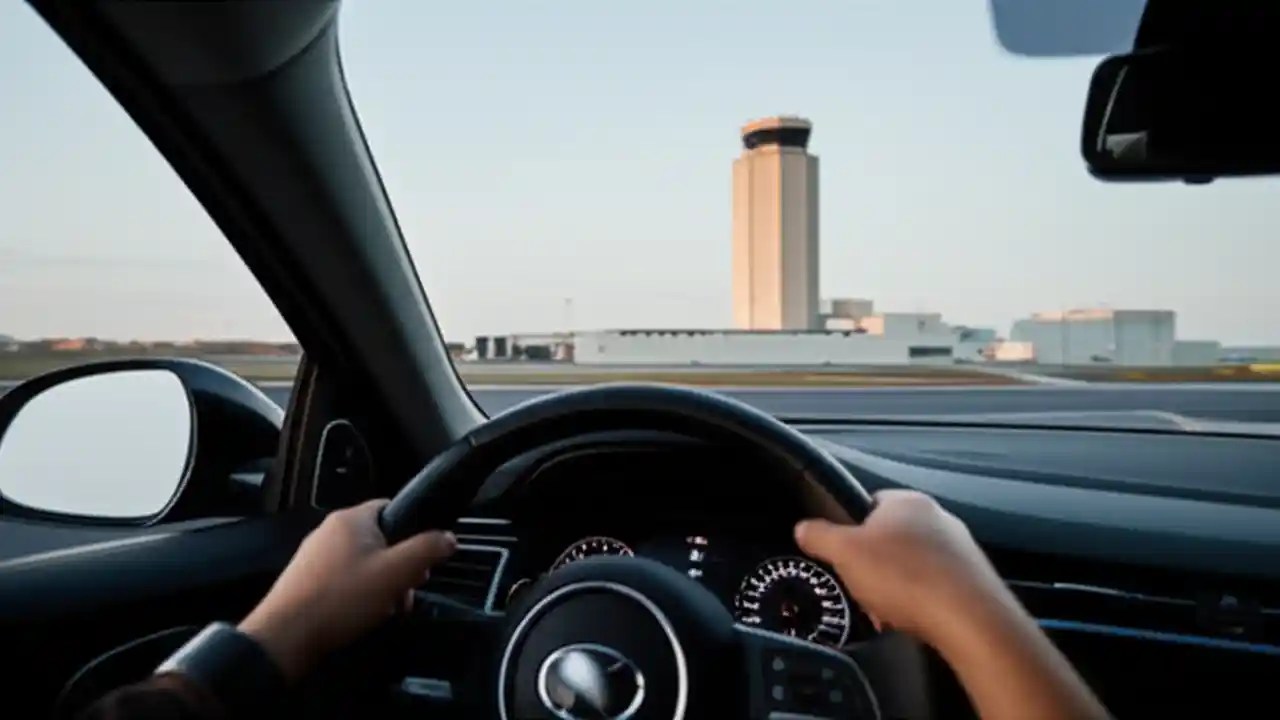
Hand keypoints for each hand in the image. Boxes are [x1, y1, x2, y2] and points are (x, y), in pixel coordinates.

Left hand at [239, 499, 455, 680]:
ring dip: (381, 584)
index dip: (414, 531)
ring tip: (385, 609)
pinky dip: (358, 593)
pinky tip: (361, 615)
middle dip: (399, 566)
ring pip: (363, 562)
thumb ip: (427, 550)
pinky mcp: (305, 579)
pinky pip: (343, 578)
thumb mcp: (396, 573)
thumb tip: (449, 537)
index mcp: (351, 518)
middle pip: (380, 539)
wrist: (286, 637)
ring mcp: (314, 554)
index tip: (423, 559)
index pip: (392, 507)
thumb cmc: (343, 598)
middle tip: (406, 592)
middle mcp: (329, 529)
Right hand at [795, 490, 1009, 648]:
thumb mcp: (845, 554)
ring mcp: (961, 548)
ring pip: (913, 565)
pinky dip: (921, 601)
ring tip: (888, 609)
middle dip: (874, 564)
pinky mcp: (974, 579)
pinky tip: (914, 618)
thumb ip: (819, 536)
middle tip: (861, 586)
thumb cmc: (904, 577)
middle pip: (891, 538)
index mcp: (907, 501)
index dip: (851, 529)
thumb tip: (802, 528)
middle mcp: (939, 517)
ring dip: (897, 586)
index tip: (843, 556)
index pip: (870, 504)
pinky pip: (936, 586)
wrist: (969, 619)